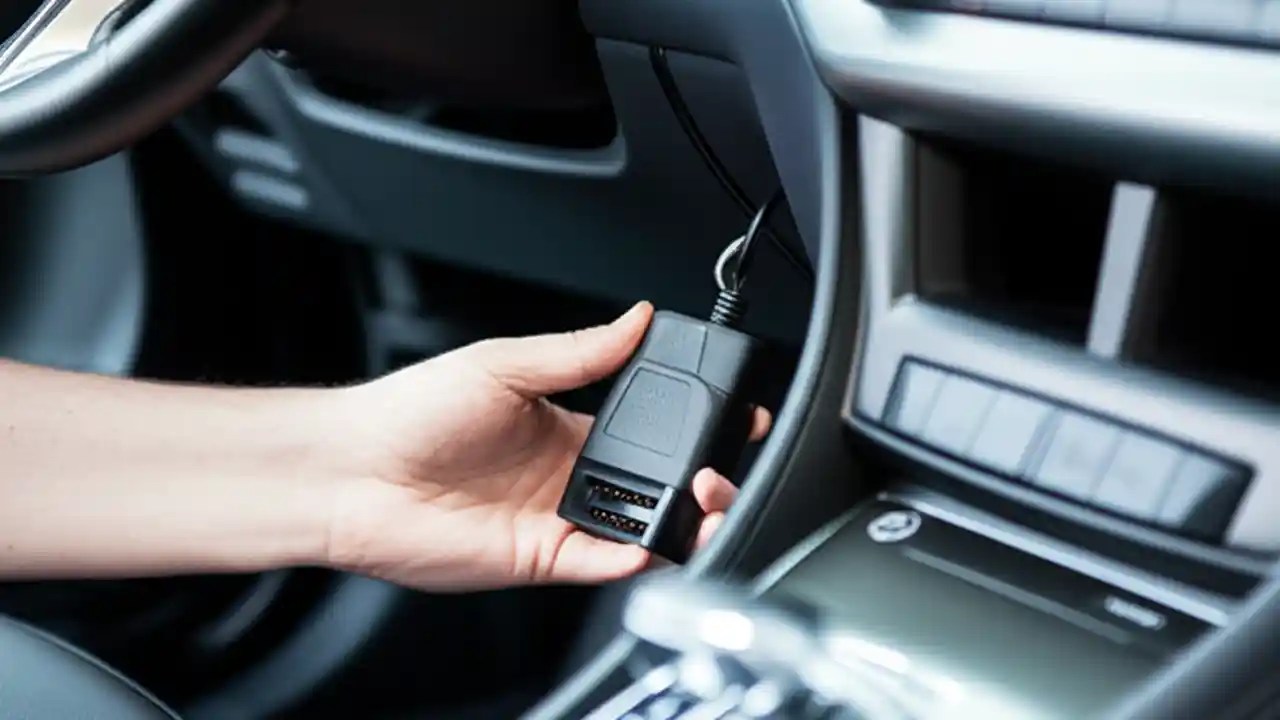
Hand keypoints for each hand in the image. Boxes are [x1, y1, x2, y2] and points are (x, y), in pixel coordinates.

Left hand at [325, 302, 769, 591]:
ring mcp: (555, 520)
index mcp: (566, 427)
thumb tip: (637, 318)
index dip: (691, 430)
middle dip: (699, 481)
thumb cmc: (410, 411)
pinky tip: (647, 538)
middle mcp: (567, 478)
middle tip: (723, 469)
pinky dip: (629, 556)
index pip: (647, 432)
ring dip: (679, 519)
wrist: (353, 467)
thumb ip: (580, 351)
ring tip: (705, 500)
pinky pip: (599, 563)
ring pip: (638, 530)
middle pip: (653, 486)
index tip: (734, 417)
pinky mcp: (538, 558)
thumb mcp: (504, 363)